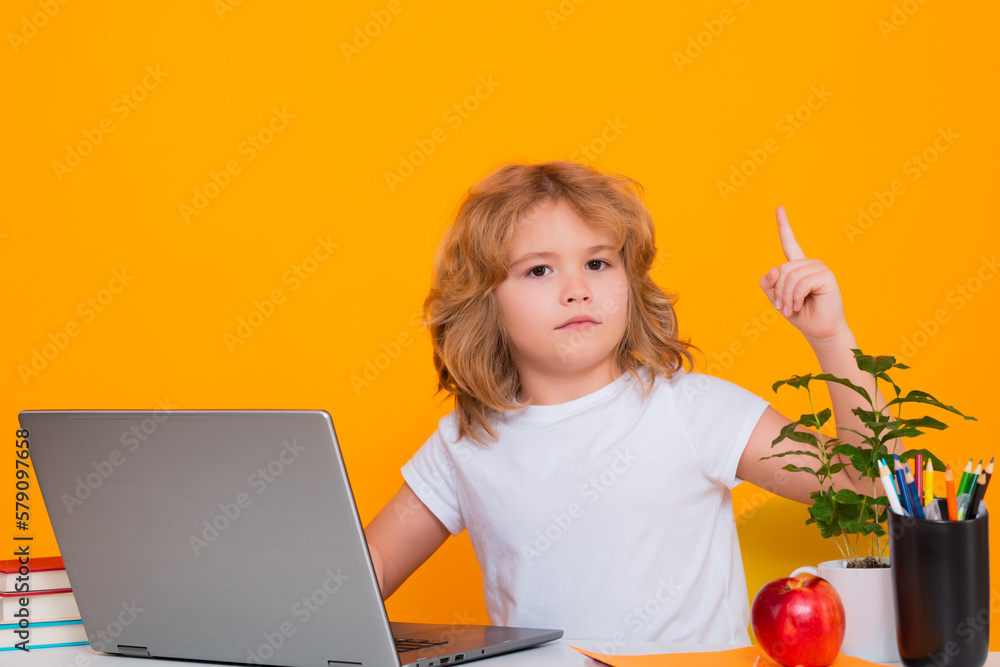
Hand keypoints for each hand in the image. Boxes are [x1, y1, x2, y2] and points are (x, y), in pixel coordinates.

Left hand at [759, 206, 848, 342]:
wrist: (818, 329)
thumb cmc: (799, 313)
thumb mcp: (776, 298)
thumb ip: (768, 283)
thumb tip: (774, 267)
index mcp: (797, 266)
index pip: (789, 242)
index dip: (784, 225)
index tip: (779, 208)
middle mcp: (809, 263)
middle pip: (782, 268)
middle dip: (778, 291)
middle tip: (783, 307)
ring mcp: (820, 268)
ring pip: (789, 275)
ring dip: (786, 296)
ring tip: (792, 308)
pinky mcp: (826, 276)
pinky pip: (801, 282)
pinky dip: (796, 296)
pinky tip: (800, 304)